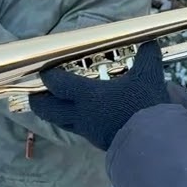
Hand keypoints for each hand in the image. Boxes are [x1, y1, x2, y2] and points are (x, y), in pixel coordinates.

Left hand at [28, 42, 168, 150]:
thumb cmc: (145, 107)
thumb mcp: (148, 77)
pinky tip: (82, 119)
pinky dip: (74, 124)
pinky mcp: (98, 143)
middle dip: (38, 102)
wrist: (153, 144)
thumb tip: (150, 42)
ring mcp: (88, 131)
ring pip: (62, 123)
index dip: (48, 76)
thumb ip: (147, 57)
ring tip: (53, 107)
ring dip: (54, 114)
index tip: (44, 70)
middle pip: (48, 110)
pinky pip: (79, 132)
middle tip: (33, 96)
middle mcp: (82, 115)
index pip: (57, 85)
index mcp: (88, 96)